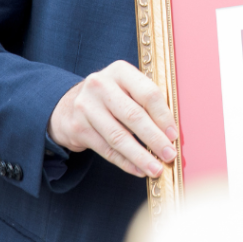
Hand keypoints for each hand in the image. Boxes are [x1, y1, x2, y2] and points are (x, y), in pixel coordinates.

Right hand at [48, 60, 177, 178]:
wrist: (68, 104)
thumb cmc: (110, 96)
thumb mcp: (126, 87)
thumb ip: (146, 101)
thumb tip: (171, 132)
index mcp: (120, 71)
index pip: (148, 94)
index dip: (163, 116)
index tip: (174, 135)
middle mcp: (101, 85)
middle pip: (134, 116)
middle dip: (154, 139)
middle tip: (169, 155)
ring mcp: (86, 106)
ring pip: (118, 137)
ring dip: (140, 156)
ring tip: (156, 169)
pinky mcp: (77, 128)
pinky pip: (106, 149)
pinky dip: (125, 162)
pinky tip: (138, 170)